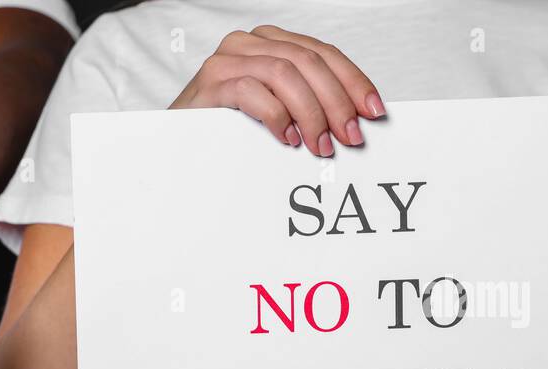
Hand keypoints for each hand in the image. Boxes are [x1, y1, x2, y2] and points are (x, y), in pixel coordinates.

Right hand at [170, 25, 383, 155]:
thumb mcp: (273, 111)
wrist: (174, 145)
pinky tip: (287, 137)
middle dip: (337, 102)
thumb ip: (304, 102)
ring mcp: (227, 61)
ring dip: (311, 113)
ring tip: (320, 145)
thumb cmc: (225, 131)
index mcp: (269, 43)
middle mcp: (248, 44)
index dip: (352, 81)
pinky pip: (253, 91)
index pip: (323, 53)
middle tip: (351, 136)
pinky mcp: (210, 84)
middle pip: (309, 61)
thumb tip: (351, 118)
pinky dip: (277, 116)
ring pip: (286, 73)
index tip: (373, 111)